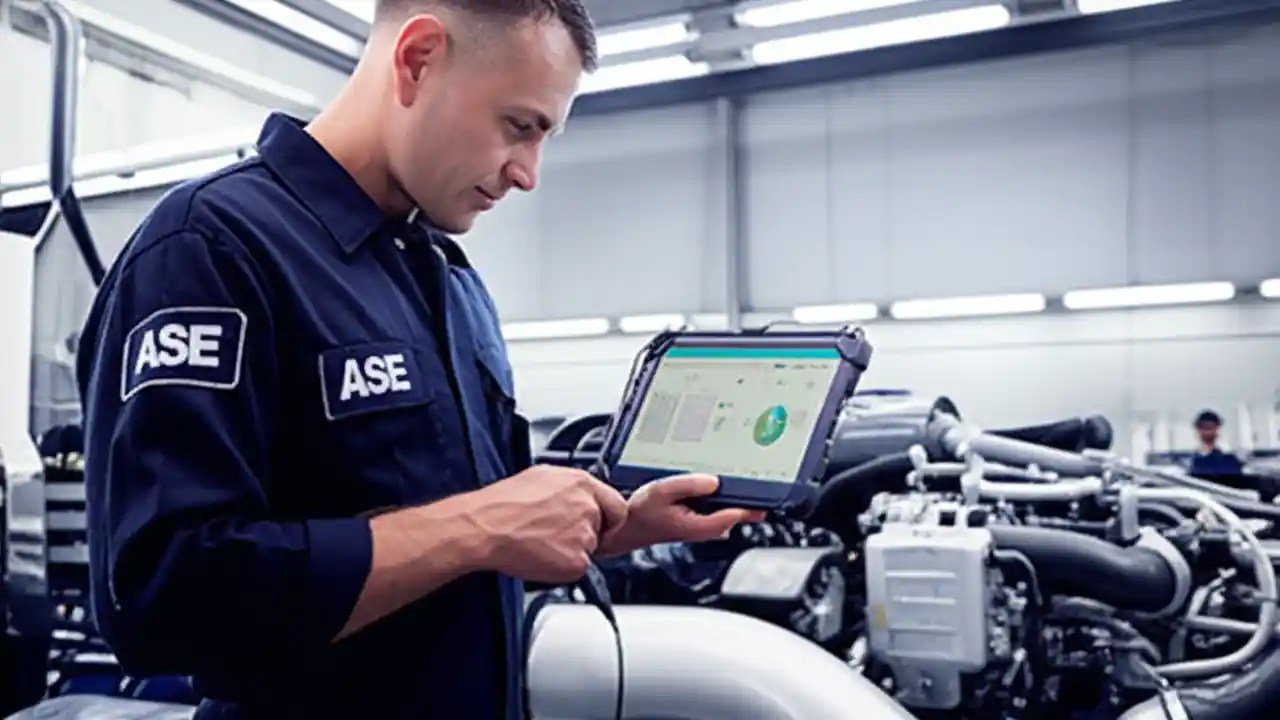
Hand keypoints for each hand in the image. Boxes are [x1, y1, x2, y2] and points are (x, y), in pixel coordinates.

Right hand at [464, 465, 627, 583]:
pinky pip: (576, 568)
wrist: (486, 527)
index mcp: (582, 483)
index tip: (602, 526)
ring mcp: (584, 535)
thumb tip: (575, 494)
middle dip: (587, 534)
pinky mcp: (577, 561)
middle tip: (560, 537)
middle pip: (602, 529)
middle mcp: (588, 507)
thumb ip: (569, 488)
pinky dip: (561, 567)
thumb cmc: (503, 503)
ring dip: (570, 550)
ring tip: (541, 542)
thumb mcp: (541, 478)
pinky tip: (541, 555)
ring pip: (587, 549)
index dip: (608, 518)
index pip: (617, 505)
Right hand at [597, 475, 765, 556]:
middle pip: (737, 513)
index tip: (764, 493)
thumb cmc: (641, 512)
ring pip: (729, 510)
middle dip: (747, 497)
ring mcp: (705, 526)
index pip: (734, 516)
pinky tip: (717, 483)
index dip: (750, 504)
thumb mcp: (662, 491)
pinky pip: (721, 509)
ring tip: (737, 475)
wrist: (628, 525)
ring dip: (733, 496)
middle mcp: (706, 529)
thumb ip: (689, 485)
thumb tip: (713, 482)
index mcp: (699, 526)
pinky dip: (722, 497)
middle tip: (759, 475)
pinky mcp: (702, 521)